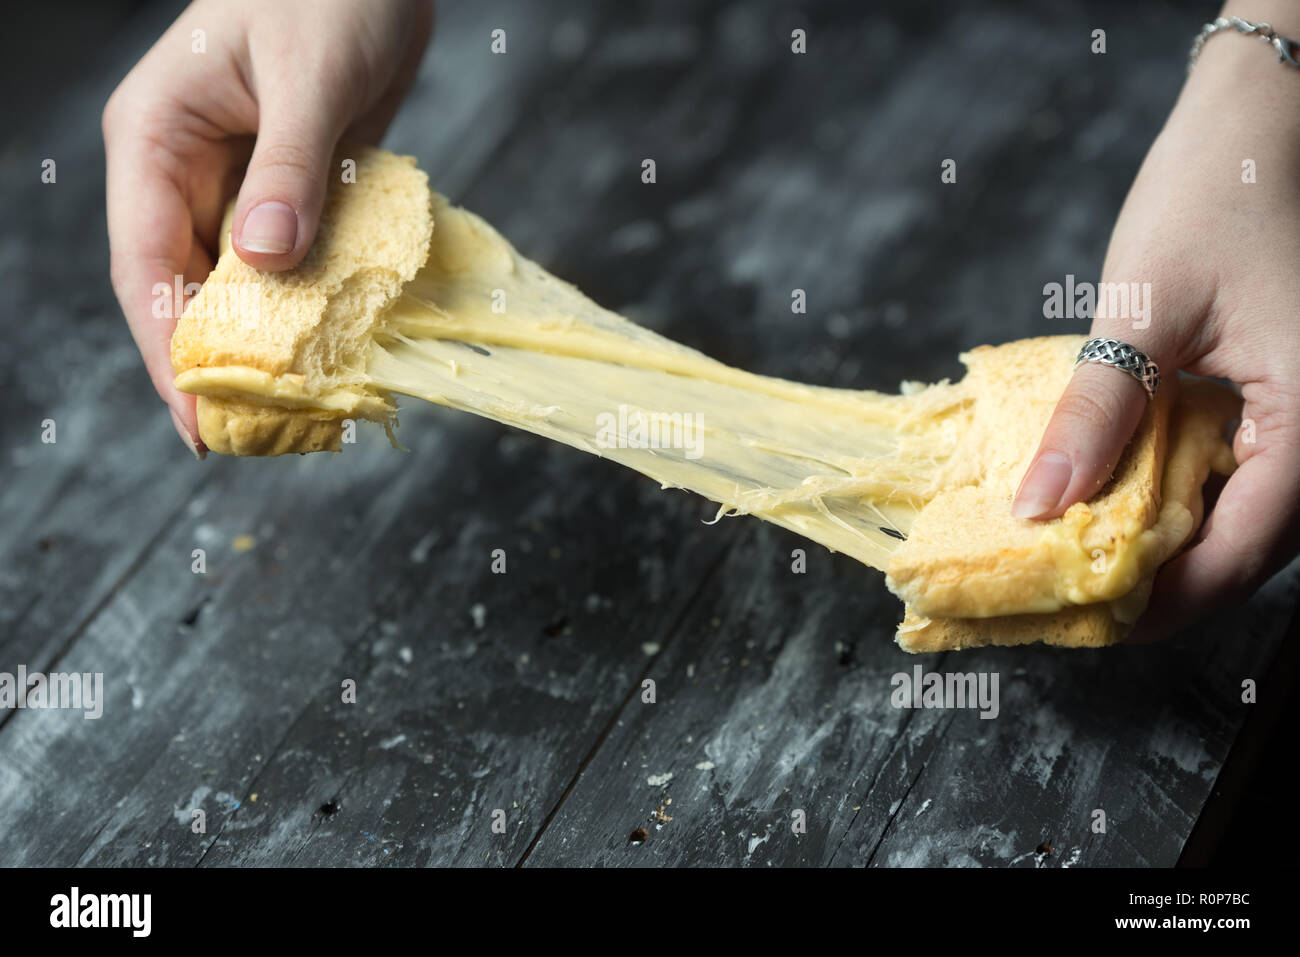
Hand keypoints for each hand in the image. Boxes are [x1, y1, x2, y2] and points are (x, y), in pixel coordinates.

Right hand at [103, 0, 432, 455]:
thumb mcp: (308, 79)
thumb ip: (290, 169)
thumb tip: (267, 260)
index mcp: (156, 139)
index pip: (147, 264)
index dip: (168, 347)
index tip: (197, 417)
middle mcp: (187, 170)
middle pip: (188, 287)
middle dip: (217, 361)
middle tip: (253, 433)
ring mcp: (240, 183)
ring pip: (241, 283)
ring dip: (268, 341)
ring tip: (298, 408)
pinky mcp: (292, 191)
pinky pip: (292, 262)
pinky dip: (309, 303)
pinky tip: (333, 347)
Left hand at [1012, 7, 1299, 639]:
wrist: (1267, 121)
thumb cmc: (1221, 193)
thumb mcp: (1146, 306)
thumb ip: (1096, 410)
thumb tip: (1038, 504)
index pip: (1239, 550)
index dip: (1159, 601)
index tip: (1082, 621)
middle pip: (1239, 549)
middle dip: (1152, 585)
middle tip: (1062, 602)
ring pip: (1236, 518)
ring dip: (1158, 546)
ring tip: (1071, 559)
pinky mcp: (1279, 403)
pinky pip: (1233, 475)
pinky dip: (1170, 498)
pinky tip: (1107, 499)